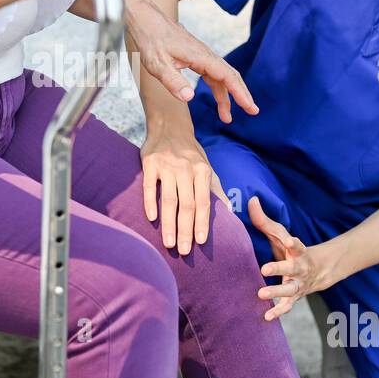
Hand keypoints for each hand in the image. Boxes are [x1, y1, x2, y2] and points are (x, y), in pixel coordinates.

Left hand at [127, 0, 257, 121]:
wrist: (146, 20)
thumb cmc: (151, 40)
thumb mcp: (157, 64)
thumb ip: (173, 81)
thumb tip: (190, 97)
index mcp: (200, 56)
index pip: (227, 76)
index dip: (239, 92)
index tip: (249, 107)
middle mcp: (205, 55)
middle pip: (230, 76)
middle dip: (242, 94)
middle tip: (252, 112)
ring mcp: (202, 55)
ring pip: (221, 76)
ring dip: (227, 95)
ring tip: (226, 117)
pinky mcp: (196, 57)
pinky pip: (212, 74)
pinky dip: (218, 87)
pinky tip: (218, 98)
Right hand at [140, 127, 233, 254]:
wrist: (170, 126)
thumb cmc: (190, 153)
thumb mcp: (207, 168)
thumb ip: (216, 189)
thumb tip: (229, 211)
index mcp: (202, 171)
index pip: (203, 202)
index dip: (202, 223)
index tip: (200, 242)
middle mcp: (186, 169)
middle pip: (187, 205)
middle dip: (185, 230)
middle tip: (183, 251)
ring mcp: (167, 166)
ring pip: (169, 200)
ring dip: (169, 224)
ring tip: (168, 243)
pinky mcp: (149, 163)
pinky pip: (149, 186)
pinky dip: (150, 203)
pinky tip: (151, 219)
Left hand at [247, 196, 347, 320]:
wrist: (318, 270)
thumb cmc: (290, 249)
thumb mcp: (279, 234)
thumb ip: (264, 220)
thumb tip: (251, 199)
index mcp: (297, 250)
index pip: (296, 244)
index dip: (292, 242)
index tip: (288, 240)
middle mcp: (300, 267)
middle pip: (292, 268)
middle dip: (279, 268)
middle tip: (265, 269)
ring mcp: (298, 283)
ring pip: (289, 289)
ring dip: (276, 292)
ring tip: (260, 294)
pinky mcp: (294, 296)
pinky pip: (287, 306)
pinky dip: (278, 311)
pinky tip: (266, 317)